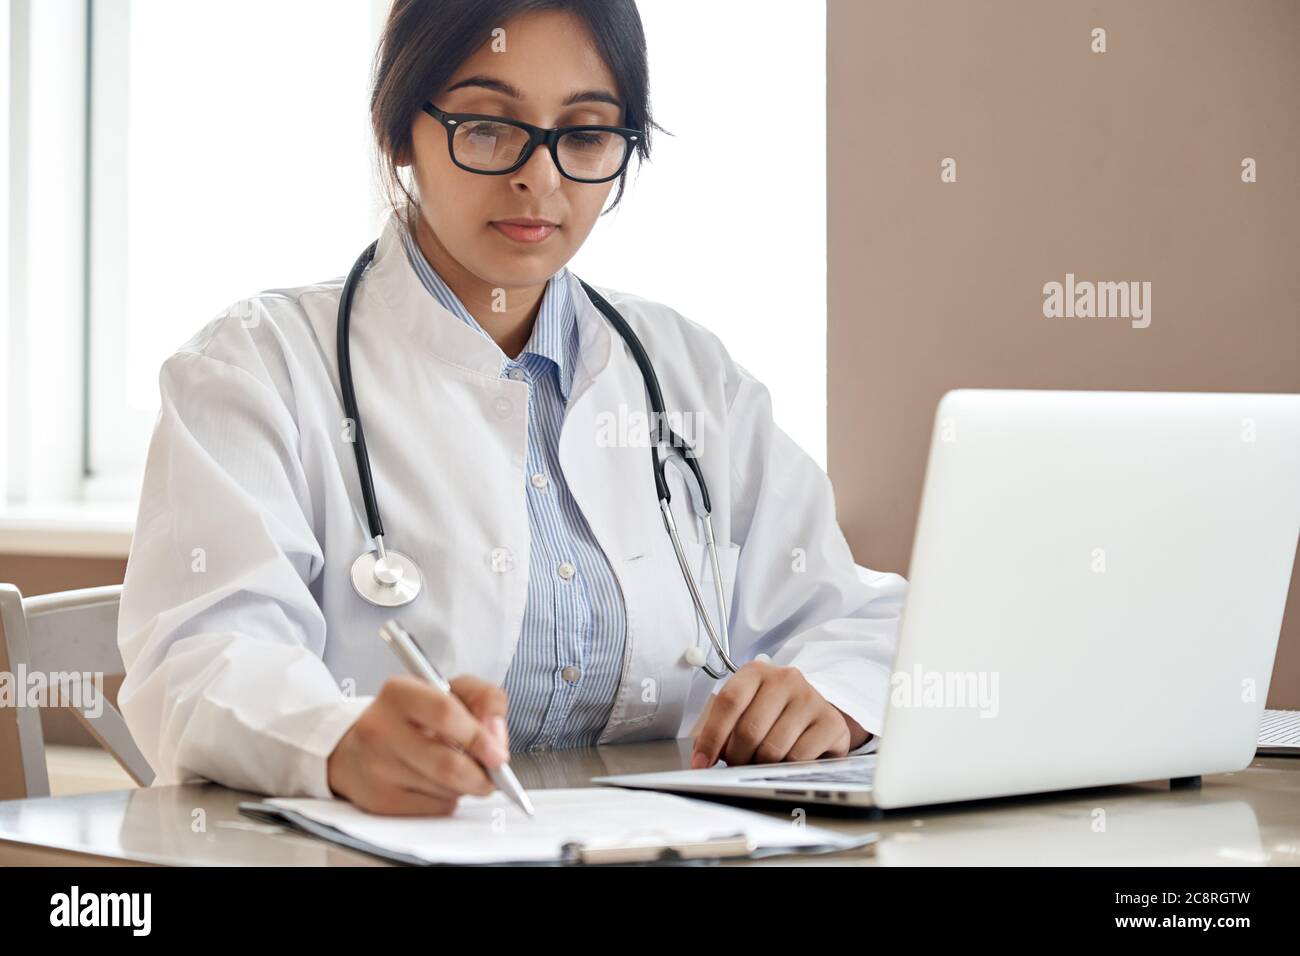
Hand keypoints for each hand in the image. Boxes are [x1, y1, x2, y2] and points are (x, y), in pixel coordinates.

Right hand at [327, 674, 508, 814]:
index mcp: (399, 692)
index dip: (479, 737)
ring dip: (464, 786)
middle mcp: (380, 728)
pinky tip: (436, 784)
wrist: (357, 748)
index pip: (445, 714)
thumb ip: (485, 700)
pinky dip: (447, 800)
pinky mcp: (378, 799)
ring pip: (445, 790)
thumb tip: (497, 739)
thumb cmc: (414, 717)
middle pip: (447, 764)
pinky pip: (433, 808)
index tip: (499, 755)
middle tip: (492, 776)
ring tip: (456, 770)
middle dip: (480, 776)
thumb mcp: (451, 690)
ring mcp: (376, 766)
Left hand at [690, 660, 870, 767]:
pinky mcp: (830, 722)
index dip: (711, 737)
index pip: (729, 702)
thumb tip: (701, 759)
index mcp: (756, 672)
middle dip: (737, 757)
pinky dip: (785, 769)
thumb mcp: (744, 711)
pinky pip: (798, 759)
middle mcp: (785, 679)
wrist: (816, 713)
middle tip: (738, 764)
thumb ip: (721, 729)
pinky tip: (786, 761)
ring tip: (762, 761)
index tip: (700, 763)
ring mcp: (810, 698)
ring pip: (773, 748)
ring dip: (761, 765)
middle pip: (749, 730)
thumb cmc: (772, 714)